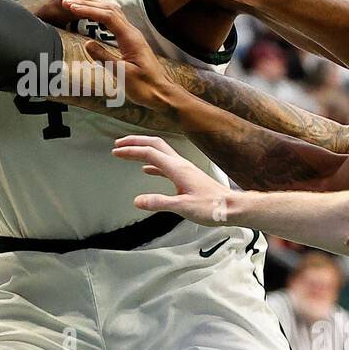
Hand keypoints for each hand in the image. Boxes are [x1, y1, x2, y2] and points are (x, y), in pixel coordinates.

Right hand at [62, 0, 175, 109]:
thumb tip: (88, 44)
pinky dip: (101, 15)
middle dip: (88, 3)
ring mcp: (132, 36)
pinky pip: (114, 21)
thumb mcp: (122, 74)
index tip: (72, 8)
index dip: (88, 10)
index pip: (107, 16)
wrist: (161, 93)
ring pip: (112, 13)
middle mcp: (132, 33)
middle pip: (109, 9)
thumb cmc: (146, 86)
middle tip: (68, 2)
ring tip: (77, 4)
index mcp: (130, 38)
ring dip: (94, 6)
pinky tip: (94, 16)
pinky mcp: (131, 42)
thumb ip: (104, 57)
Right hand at [113, 135, 233, 225]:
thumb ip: (159, 203)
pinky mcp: (186, 176)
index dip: (131, 151)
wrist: (232, 207)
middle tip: (119, 144)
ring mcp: (184, 169)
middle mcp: (180, 164)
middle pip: (154, 145)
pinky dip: (152, 163)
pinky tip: (146, 170)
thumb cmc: (212, 207)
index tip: (115, 151)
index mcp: (177, 168)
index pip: (149, 153)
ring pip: (160, 152)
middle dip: (135, 142)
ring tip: (128, 152)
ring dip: (143, 150)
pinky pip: (165, 165)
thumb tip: (137, 200)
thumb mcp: (183, 207)